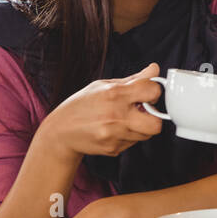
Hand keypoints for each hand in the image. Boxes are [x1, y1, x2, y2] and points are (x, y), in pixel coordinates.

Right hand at [37, 62, 164, 162]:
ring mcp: (114, 135)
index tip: (149, 93)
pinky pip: (133, 143)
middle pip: (156, 124)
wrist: (60, 132)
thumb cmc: (82, 105)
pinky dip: (129, 136)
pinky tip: (115, 129)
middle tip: (144, 112)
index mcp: (114, 94)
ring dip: (142, 127)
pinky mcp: (112, 149)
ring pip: (147, 134)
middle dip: (155, 117)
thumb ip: (133, 79)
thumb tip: (154, 69)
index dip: (155, 91)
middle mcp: (115, 115)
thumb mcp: (104, 85)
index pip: (152, 91)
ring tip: (126, 119)